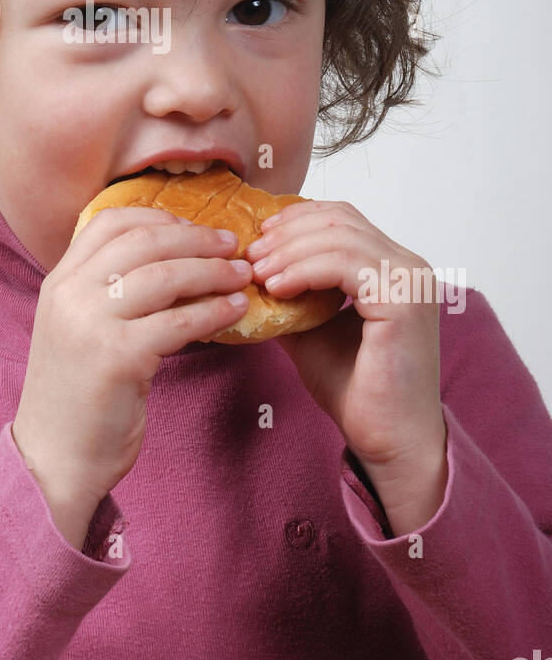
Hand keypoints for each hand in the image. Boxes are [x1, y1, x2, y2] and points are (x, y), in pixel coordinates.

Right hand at [12, 208, 252, 524]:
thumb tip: (173, 261)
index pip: (109, 222)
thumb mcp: (79, 329)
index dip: (158, 216)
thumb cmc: (77, 396)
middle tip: (234, 246)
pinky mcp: (117, 357)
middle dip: (197, 239)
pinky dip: (213, 312)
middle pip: (144, 241)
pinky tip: (236, 312)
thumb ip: (106, 293)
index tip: (193, 226)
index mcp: (58, 280)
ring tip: (242, 276)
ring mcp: (90, 324)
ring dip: (212, 272)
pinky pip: (178, 322)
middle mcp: (69, 294)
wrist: (54, 459)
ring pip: (165, 276)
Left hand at [245, 199, 445, 493]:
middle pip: (340, 219)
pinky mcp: (403, 301)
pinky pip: (344, 265)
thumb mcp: (311, 330)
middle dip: (287, 233)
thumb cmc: (358, 392)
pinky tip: (278, 288)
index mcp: (392, 267)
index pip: (343, 217)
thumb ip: (292, 296)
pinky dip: (304, 270)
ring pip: (339, 237)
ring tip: (258, 272)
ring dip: (289, 251)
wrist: (390, 442)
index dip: (297, 219)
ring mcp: (409, 280)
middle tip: (251, 255)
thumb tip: (249, 270)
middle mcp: (408, 266)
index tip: (260, 238)